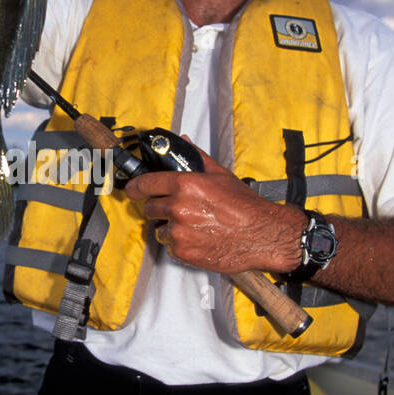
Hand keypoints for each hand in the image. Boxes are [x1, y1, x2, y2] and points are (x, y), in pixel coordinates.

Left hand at [124, 137, 305, 274]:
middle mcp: (179, 207)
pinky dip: (180, 245)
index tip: (131, 189)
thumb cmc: (245, 206)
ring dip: (170, 229)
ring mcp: (179, 231)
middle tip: (176, 211)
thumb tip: (184, 142)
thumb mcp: (222, 175)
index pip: (146, 183)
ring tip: (192, 227)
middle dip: (159, 209)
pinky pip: (170, 247)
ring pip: (159, 230)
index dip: (135, 187)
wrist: (262, 234)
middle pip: (150, 208)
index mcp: (186, 185)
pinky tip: (198, 239)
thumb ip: (198, 159)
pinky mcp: (183, 251)